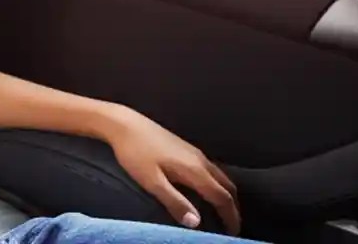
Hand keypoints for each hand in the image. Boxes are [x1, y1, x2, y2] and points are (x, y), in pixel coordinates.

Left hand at [103, 107, 240, 234]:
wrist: (124, 124)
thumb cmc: (135, 153)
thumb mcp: (152, 182)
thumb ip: (175, 202)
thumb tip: (196, 223)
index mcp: (195, 170)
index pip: (223, 197)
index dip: (231, 217)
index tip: (233, 233)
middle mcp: (200, 160)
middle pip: (228, 186)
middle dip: (233, 207)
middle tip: (232, 225)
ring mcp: (194, 152)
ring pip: (221, 176)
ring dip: (226, 194)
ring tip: (223, 211)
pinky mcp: (186, 148)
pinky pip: (212, 169)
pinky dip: (218, 184)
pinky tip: (206, 189)